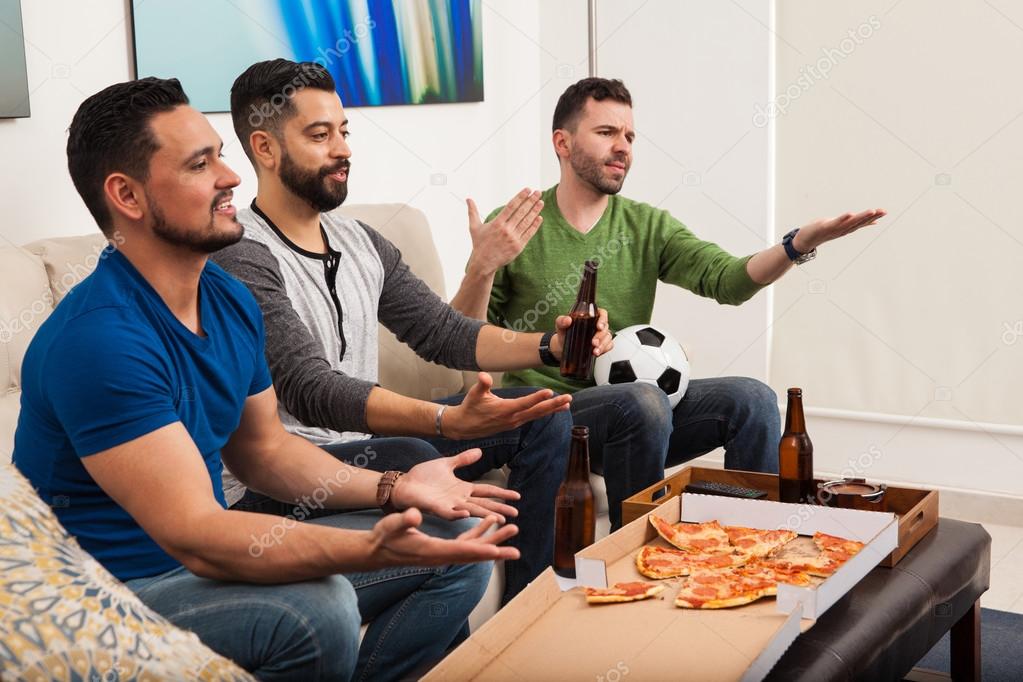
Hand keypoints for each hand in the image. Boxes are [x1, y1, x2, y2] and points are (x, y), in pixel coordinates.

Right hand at [367, 509, 519, 567]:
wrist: (377, 550)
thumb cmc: (384, 538)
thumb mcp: (391, 527)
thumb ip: (404, 521)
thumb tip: (414, 514)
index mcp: (433, 551)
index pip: (461, 552)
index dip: (480, 552)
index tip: (498, 552)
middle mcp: (442, 556)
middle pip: (474, 554)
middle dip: (495, 551)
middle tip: (517, 551)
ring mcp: (443, 553)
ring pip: (474, 548)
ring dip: (493, 540)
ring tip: (512, 530)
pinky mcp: (442, 548)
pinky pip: (467, 542)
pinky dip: (480, 533)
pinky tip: (490, 523)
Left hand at [394, 448, 520, 521]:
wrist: (403, 484)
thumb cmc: (423, 477)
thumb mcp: (447, 464)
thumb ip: (463, 460)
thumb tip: (480, 451)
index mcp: (462, 488)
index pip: (487, 491)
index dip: (502, 493)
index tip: (517, 497)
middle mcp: (459, 499)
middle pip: (484, 504)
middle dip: (500, 509)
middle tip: (516, 514)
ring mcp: (449, 505)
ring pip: (472, 511)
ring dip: (485, 515)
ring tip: (500, 519)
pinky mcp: (436, 508)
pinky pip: (449, 513)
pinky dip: (458, 514)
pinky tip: (468, 514)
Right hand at [444, 372, 571, 439]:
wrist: (464, 426)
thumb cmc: (470, 408)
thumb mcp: (473, 394)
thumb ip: (481, 384)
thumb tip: (484, 375)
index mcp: (504, 410)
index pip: (524, 403)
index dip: (537, 398)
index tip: (550, 392)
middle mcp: (512, 418)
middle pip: (536, 411)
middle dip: (553, 405)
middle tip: (568, 399)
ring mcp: (515, 422)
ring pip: (537, 415)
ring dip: (552, 409)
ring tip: (567, 404)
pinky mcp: (515, 423)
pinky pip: (533, 417)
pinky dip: (544, 413)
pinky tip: (554, 409)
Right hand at [465, 188, 543, 276]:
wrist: (484, 263)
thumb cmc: (479, 244)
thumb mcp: (474, 227)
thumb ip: (472, 212)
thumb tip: (468, 199)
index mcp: (497, 223)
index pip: (511, 206)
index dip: (520, 197)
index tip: (528, 190)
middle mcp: (506, 229)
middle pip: (521, 212)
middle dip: (531, 201)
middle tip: (538, 192)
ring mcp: (513, 238)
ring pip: (526, 222)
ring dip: (535, 211)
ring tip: (541, 202)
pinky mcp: (518, 247)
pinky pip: (528, 233)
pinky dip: (534, 225)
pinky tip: (539, 217)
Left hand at [551, 307, 612, 360]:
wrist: (562, 348)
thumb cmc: (564, 334)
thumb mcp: (560, 326)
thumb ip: (562, 321)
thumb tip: (567, 320)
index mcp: (589, 316)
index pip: (601, 314)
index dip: (603, 319)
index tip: (599, 326)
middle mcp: (596, 325)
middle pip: (605, 327)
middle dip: (600, 336)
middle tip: (593, 342)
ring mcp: (600, 335)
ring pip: (608, 337)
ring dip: (603, 344)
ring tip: (594, 350)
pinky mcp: (601, 345)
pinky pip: (608, 345)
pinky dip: (604, 349)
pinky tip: (596, 352)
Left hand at [793, 208, 885, 251]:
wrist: (805, 240)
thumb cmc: (822, 230)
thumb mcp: (839, 225)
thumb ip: (851, 223)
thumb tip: (862, 220)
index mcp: (846, 228)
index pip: (862, 222)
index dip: (873, 217)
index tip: (884, 211)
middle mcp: (842, 230)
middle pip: (859, 222)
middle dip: (871, 216)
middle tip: (883, 211)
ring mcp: (834, 229)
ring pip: (850, 223)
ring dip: (861, 217)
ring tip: (871, 211)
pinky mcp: (825, 227)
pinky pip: (835, 223)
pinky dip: (842, 219)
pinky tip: (850, 214)